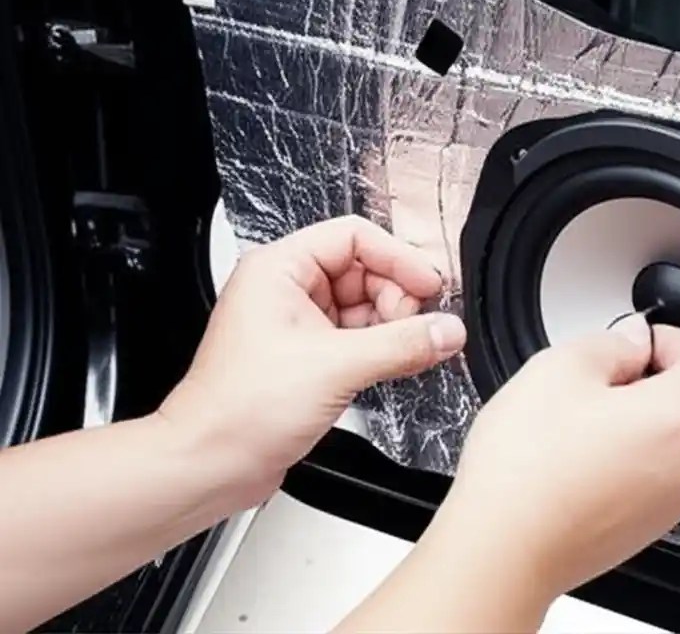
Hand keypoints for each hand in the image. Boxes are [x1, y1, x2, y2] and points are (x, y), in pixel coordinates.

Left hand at [157, 215, 465, 500]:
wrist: (210, 463)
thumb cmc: (238, 410)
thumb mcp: (335, 368)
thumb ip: (401, 345)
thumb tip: (447, 331)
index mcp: (279, 269)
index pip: (354, 237)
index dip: (398, 259)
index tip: (430, 287)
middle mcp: (286, 290)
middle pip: (365, 271)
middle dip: (398, 299)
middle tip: (418, 329)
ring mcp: (297, 325)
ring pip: (365, 307)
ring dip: (392, 328)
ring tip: (409, 351)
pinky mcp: (308, 358)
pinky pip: (358, 338)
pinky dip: (381, 349)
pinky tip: (397, 365)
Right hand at [429, 318, 679, 605]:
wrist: (503, 550)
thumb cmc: (525, 471)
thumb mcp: (560, 369)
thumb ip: (611, 342)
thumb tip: (633, 341)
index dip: (676, 340)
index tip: (639, 343)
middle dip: (664, 379)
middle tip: (611, 376)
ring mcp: (674, 501)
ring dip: (647, 420)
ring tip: (588, 419)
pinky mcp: (650, 525)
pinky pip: (659, 475)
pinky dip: (635, 457)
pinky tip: (584, 456)